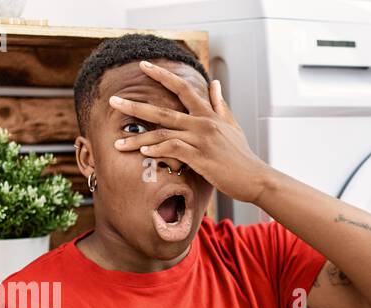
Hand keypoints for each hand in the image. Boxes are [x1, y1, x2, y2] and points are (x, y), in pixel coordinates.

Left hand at [110, 60, 275, 204]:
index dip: (161, 76)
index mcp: (208, 114)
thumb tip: (215, 83)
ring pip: (163, 134)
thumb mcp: (232, 125)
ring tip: (118, 142)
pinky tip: (143, 153)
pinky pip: (173, 150)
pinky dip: (157, 151)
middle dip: (136, 106)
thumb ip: (220, 104)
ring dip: (138, 139)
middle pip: (163, 111)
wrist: (257, 178)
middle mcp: (202, 124)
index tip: (143, 66)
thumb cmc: (243, 156)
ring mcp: (201, 140)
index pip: (182, 88)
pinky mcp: (201, 158)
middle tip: (113, 100)